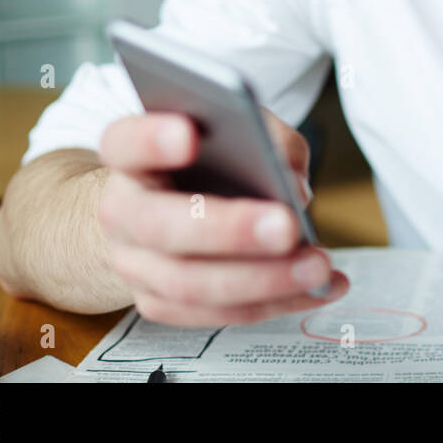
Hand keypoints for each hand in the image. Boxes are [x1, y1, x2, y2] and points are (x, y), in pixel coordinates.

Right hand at [96, 108, 348, 325]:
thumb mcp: (240, 128)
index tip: (189, 135)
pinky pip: (218, 313)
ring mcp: (135, 264)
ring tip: (318, 266)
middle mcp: (120, 211)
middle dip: (229, 230)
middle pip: (161, 226)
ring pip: (190, 284)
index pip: (126, 142)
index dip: (152, 139)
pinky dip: (276, 302)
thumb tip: (294, 188)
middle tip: (288, 226)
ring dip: (263, 280)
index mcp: (128, 156)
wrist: (164, 204)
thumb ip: (268, 138)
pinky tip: (322, 287)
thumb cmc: (208, 159)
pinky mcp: (161, 302)